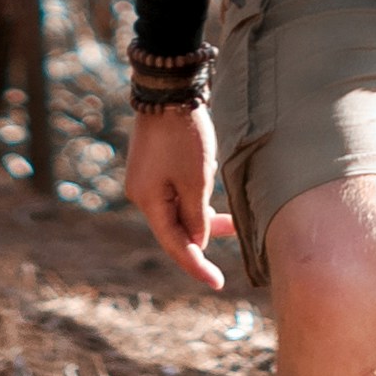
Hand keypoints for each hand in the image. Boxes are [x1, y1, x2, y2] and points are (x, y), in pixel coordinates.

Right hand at [125, 103, 229, 291]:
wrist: (169, 91)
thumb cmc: (184, 137)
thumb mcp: (197, 180)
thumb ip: (197, 215)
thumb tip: (196, 241)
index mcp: (148, 201)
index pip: (175, 244)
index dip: (196, 266)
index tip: (217, 283)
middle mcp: (142, 193)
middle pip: (175, 227)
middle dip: (204, 238)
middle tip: (233, 246)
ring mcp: (147, 178)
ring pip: (178, 209)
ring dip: (203, 216)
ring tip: (233, 220)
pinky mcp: (156, 164)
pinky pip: (177, 192)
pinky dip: (196, 197)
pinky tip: (213, 189)